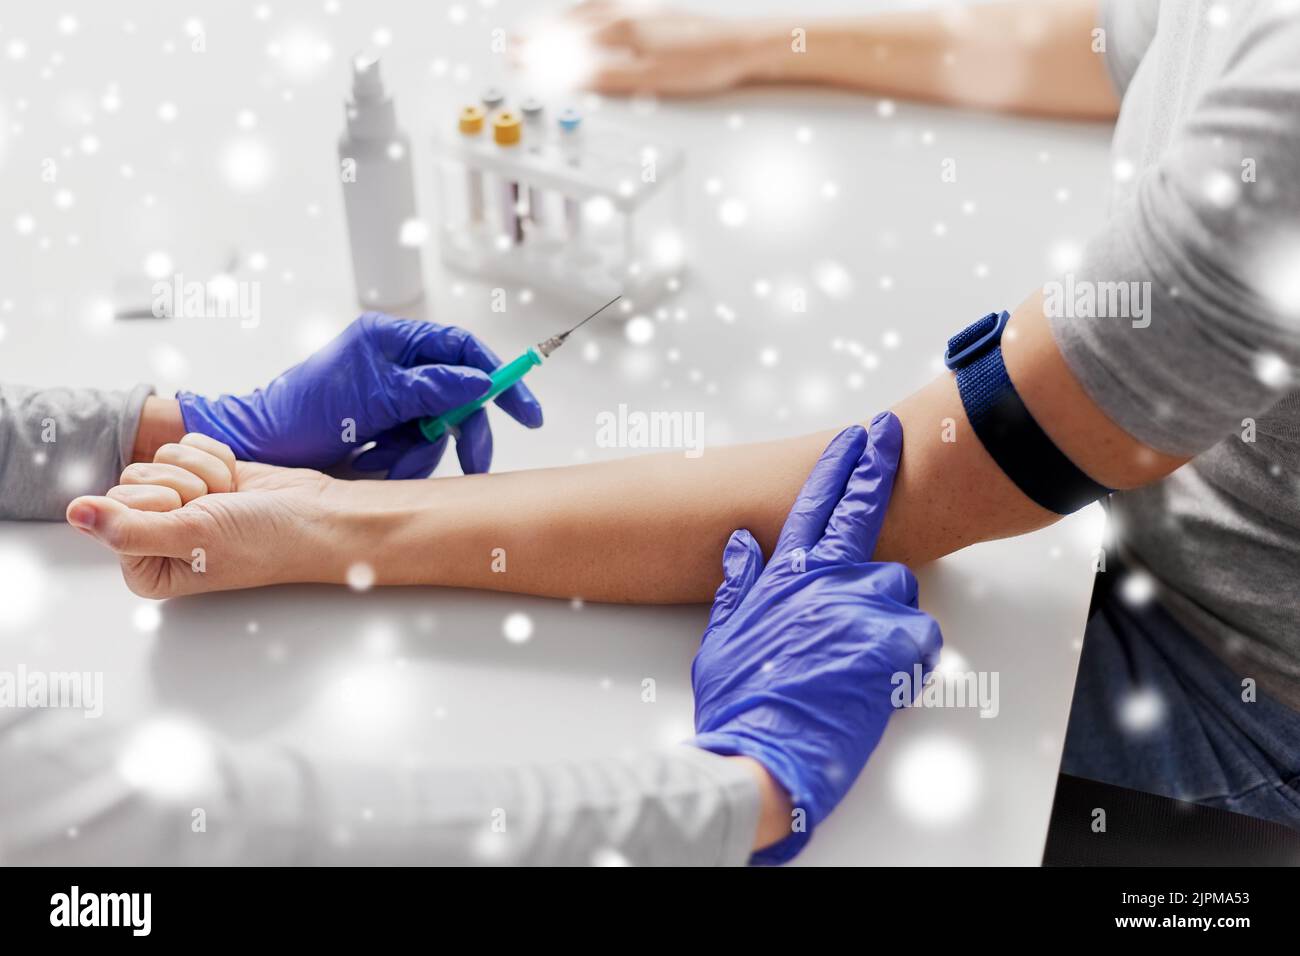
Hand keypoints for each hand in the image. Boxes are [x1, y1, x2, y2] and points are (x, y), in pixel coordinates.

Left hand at [66, 434, 336, 597]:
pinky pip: (184, 444)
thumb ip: (127, 529)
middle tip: (216, 508)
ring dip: (202, 471)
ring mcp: (180, 504)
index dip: (156, 502)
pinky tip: (236, 482)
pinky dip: (215, 457)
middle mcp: (157, 536)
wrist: (317, 518)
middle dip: (181, 484)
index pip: (112, 508)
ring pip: (161, 458)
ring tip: (230, 498)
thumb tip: (73, 512)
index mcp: (146, 566)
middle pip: (133, 479)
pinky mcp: (201, 476)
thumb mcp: (190, 538)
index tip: (193, 518)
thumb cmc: (262, 541)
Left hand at [177, 312, 543, 478]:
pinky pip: (416, 448)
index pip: (462, 349)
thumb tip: (479, 382)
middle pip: (458, 395)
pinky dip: (401, 462)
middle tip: (475, 462)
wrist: (262, 447)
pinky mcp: (385, 429)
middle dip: (464, 431)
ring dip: (419, 454)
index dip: (499, 376)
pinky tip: (372, 464)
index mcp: (394, 341)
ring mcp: (392, 399)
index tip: (524, 411)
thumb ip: (432, 387)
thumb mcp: (374, 395)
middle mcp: (397, 366)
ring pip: (438, 429)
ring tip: (385, 463)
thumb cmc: (303, 409)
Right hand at [535, 2, 776, 95]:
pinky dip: (587, 10)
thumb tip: (569, 77)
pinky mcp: (652, 10)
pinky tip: (585, 15)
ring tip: (537, 30)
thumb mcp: (652, 79)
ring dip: (559, 21)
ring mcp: (639, 9)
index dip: (539, 54)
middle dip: (541, 36)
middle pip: (572, 24)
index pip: (569, 44)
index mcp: (623, 29)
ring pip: (588, 11)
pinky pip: (607, 5)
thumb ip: (608, 76)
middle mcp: (627, 13)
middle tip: (512, 46)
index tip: (513, 59)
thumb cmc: (703, 63)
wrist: (741, 45)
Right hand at [691, 414, 941, 863]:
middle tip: (889, 438)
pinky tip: (886, 681)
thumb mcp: (723, 637)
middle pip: (867, 519)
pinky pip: (923, 637)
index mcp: (785, 577)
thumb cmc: (740, 702)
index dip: (841, 465)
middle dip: (877, 469)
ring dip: (891, 612)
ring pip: (901, 587)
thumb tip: (741, 542)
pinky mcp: (892, 644)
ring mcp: (861, 608)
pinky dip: (912, 658)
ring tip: (864, 656)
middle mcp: (825, 581)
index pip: (818, 504)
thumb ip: (738, 585)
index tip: (859, 436)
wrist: (761, 752)